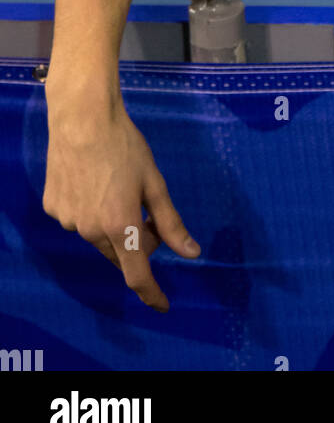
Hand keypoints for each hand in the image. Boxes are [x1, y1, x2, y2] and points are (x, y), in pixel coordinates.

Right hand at [43, 99, 199, 311]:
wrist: (82, 117)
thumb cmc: (125, 146)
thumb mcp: (154, 182)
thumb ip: (171, 222)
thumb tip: (191, 254)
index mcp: (120, 226)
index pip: (137, 275)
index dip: (151, 293)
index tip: (163, 305)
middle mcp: (90, 230)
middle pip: (120, 252)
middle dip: (137, 240)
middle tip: (145, 210)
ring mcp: (67, 220)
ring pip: (98, 236)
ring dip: (112, 225)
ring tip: (115, 187)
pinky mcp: (52, 207)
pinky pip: (77, 219)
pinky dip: (89, 210)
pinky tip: (92, 181)